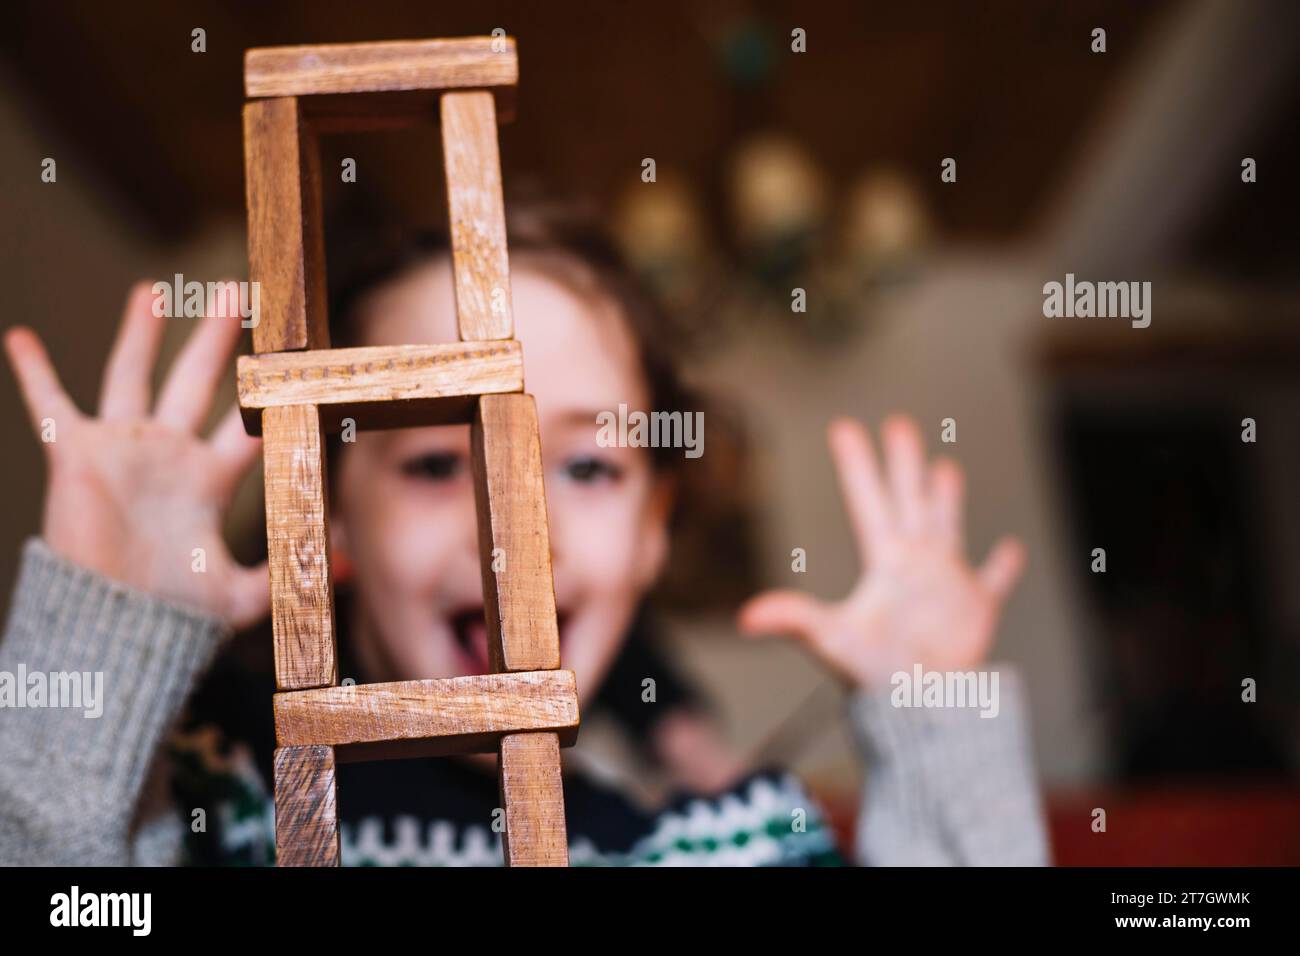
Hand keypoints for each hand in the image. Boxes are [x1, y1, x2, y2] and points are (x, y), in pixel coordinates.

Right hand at [4, 281, 268, 628]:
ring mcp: (122, 451)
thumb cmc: (174, 613)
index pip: (249, 424)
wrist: (112, 626)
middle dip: (217, 337)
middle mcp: (169, 455)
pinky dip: (34, 374)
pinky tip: (21, 338)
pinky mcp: (76, 457)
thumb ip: (291, 572)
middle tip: (237, 290)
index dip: (274, 394)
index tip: (296, 358)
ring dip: (140, 333)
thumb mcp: (242, 595)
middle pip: (198, 380)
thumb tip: (349, 564)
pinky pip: (49, 406)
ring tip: (153, 290)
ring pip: (132, 377)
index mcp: (210, 480)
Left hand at [738, 415, 1024, 690]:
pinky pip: (994, 580)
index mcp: (884, 561)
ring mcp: (945, 583)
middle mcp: (913, 563)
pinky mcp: (977, 609)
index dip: (857, 464)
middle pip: (907, 500)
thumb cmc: (875, 675)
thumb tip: (745, 616)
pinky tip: (1012, 548)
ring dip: (945, 497)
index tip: (845, 427)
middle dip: (903, 462)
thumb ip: (793, 619)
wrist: (924, 706)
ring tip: (944, 466)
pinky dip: (1004, 566)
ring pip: (946, 525)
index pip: (867, 500)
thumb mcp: (832, 639)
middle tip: (899, 423)